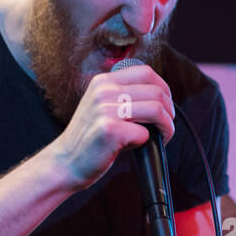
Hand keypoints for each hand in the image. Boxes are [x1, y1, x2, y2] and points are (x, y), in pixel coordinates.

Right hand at [51, 64, 174, 189]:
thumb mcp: (102, 107)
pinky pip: (144, 133)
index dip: (164, 89)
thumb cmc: (89, 139)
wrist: (66, 162)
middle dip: (170, 111)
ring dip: (166, 126)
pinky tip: (138, 147)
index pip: (146, 72)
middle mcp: (103, 91)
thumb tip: (161, 98)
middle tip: (167, 126)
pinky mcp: (109, 130)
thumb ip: (124, 97)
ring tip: (162, 137)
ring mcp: (105, 109)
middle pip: (156, 92)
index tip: (166, 105)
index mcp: (103, 81)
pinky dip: (147, 141)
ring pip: (155, 110)